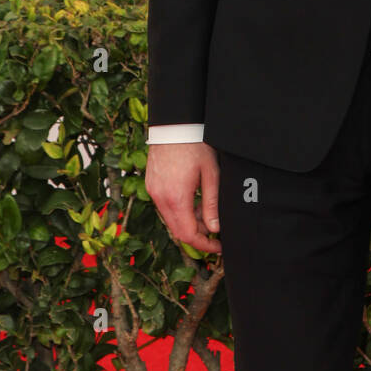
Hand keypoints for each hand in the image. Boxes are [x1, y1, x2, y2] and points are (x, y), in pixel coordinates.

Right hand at [145, 140, 221, 254]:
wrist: (174, 124)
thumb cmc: (195, 144)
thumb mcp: (211, 173)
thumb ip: (212, 203)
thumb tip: (215, 229)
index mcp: (176, 198)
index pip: (188, 235)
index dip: (205, 245)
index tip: (218, 246)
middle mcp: (160, 198)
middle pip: (178, 230)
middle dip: (198, 234)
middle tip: (216, 231)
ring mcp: (153, 191)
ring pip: (171, 219)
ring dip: (189, 221)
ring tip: (207, 211)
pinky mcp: (151, 184)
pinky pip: (165, 206)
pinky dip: (179, 210)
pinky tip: (194, 199)